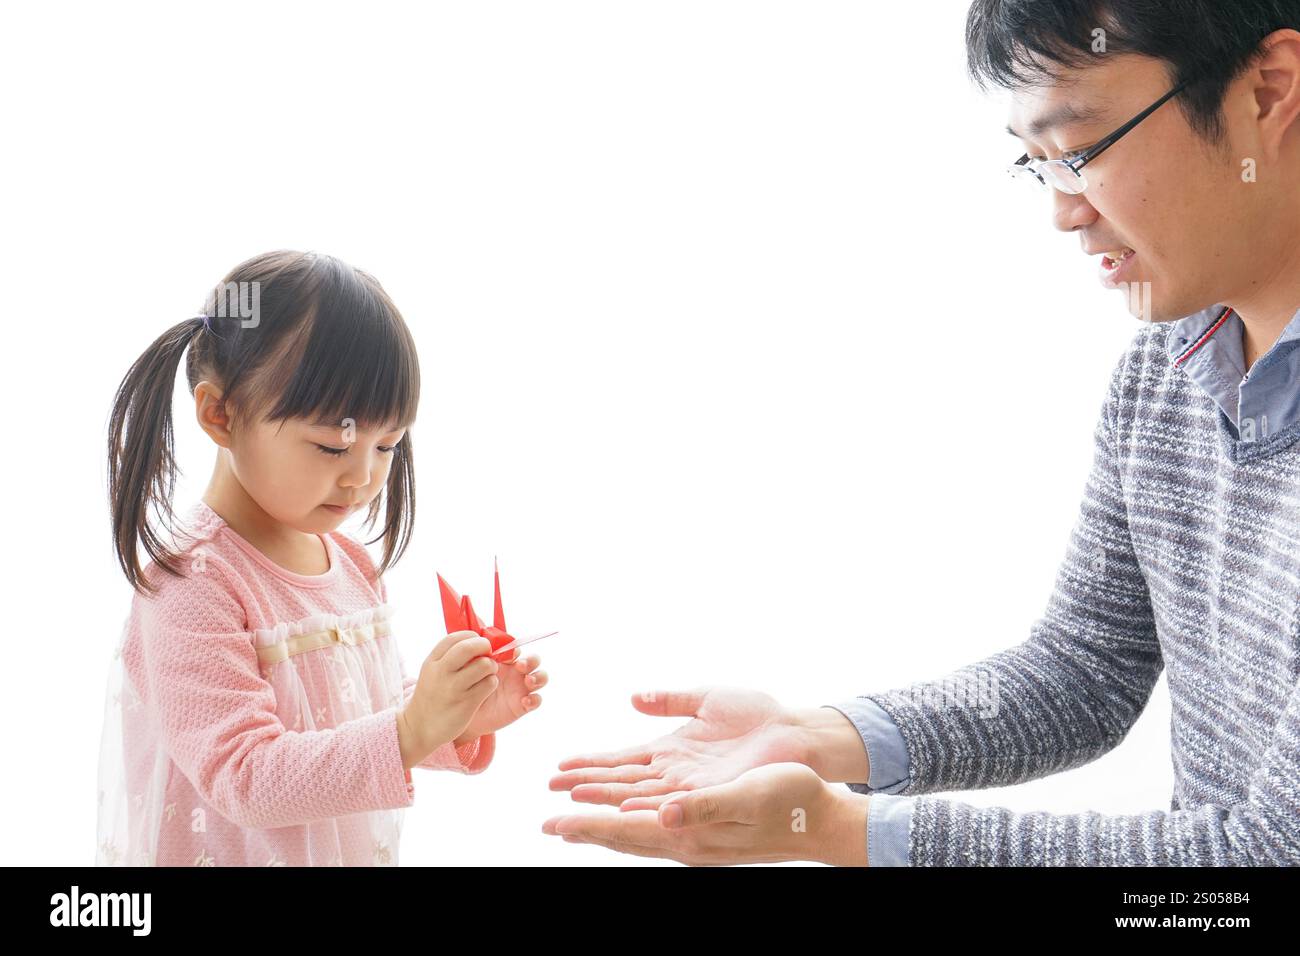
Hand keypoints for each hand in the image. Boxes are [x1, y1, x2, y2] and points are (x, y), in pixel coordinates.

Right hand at [397, 630, 498, 765]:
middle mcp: (441, 672)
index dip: (471, 636)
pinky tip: (485, 687)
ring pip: (485, 665)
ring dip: (491, 667)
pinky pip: (489, 684)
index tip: (477, 642)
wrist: (419, 727)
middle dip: (485, 646)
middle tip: (487, 653)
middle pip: (470, 647)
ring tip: (486, 673)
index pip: (455, 637)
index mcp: (432, 661)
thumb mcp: (432, 671)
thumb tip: (476, 642)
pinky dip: (492, 683)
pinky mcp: (467, 703)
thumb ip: (448, 656)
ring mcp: (454, 688)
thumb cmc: (432, 695)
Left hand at [458, 652, 547, 738]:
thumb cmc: (468, 689)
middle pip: (534, 660)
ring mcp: (522, 688)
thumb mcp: (471, 673)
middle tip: (520, 665)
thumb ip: (477, 661)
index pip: (516, 650)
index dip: (515, 650)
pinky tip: (525, 701)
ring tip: (529, 681)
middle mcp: (516, 672)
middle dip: (531, 660)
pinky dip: (535, 700)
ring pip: (541, 677)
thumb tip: (478, 647)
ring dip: (539, 677)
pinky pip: (536, 700)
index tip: (508, 654)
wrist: (466, 715)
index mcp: (504, 661)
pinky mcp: (523, 705)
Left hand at [542, 762, 868, 865]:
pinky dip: (630, 820)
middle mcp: (688, 841)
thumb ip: (704, 806)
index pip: (629, 831)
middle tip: (548, 825)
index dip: (591, 825)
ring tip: (575, 821)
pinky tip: (627, 817)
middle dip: (585, 829)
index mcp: (692, 834)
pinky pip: (654, 827)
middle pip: (624, 837)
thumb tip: (661, 814)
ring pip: (636, 833)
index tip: (556, 823)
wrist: (823, 818)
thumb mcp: (747, 796)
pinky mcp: (706, 829)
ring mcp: (697, 838)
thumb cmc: (791, 801)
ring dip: (603, 825)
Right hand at [549, 686, 811, 806]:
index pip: (620, 763)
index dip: (589, 766)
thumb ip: (670, 700)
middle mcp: (674, 775)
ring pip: (637, 798)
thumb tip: (634, 697)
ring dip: (604, 803)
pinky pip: (672, 804)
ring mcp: (690, 787)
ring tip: (573, 807)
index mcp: (670, 753)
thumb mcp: (706, 699)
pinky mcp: (710, 793)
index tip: (559, 770)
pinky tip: (622, 813)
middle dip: (583, 792)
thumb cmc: (756, 716)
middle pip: (619, 785)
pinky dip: (646, 809)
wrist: (793, 731)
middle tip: (549, 801)